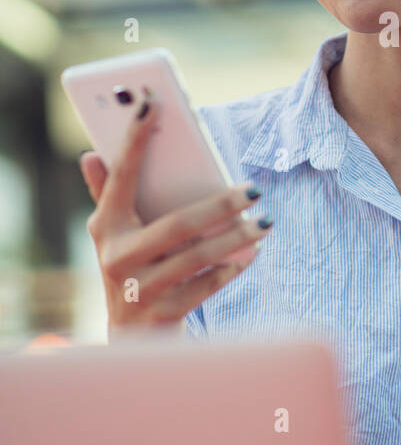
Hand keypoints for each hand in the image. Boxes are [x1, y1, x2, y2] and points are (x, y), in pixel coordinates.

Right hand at [79, 97, 273, 335]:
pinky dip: (230, 270)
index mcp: (106, 227)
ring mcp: (139, 289)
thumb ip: (107, 195)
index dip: (134, 138)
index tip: (152, 102)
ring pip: (198, 257)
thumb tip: (89, 154)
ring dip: (237, 238)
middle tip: (255, 190)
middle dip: (220, 205)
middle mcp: (117, 257)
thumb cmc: (133, 271)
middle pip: (177, 224)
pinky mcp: (161, 315)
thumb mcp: (115, 237)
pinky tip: (251, 256)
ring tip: (267, 221)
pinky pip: (205, 287)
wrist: (131, 342)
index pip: (121, 175)